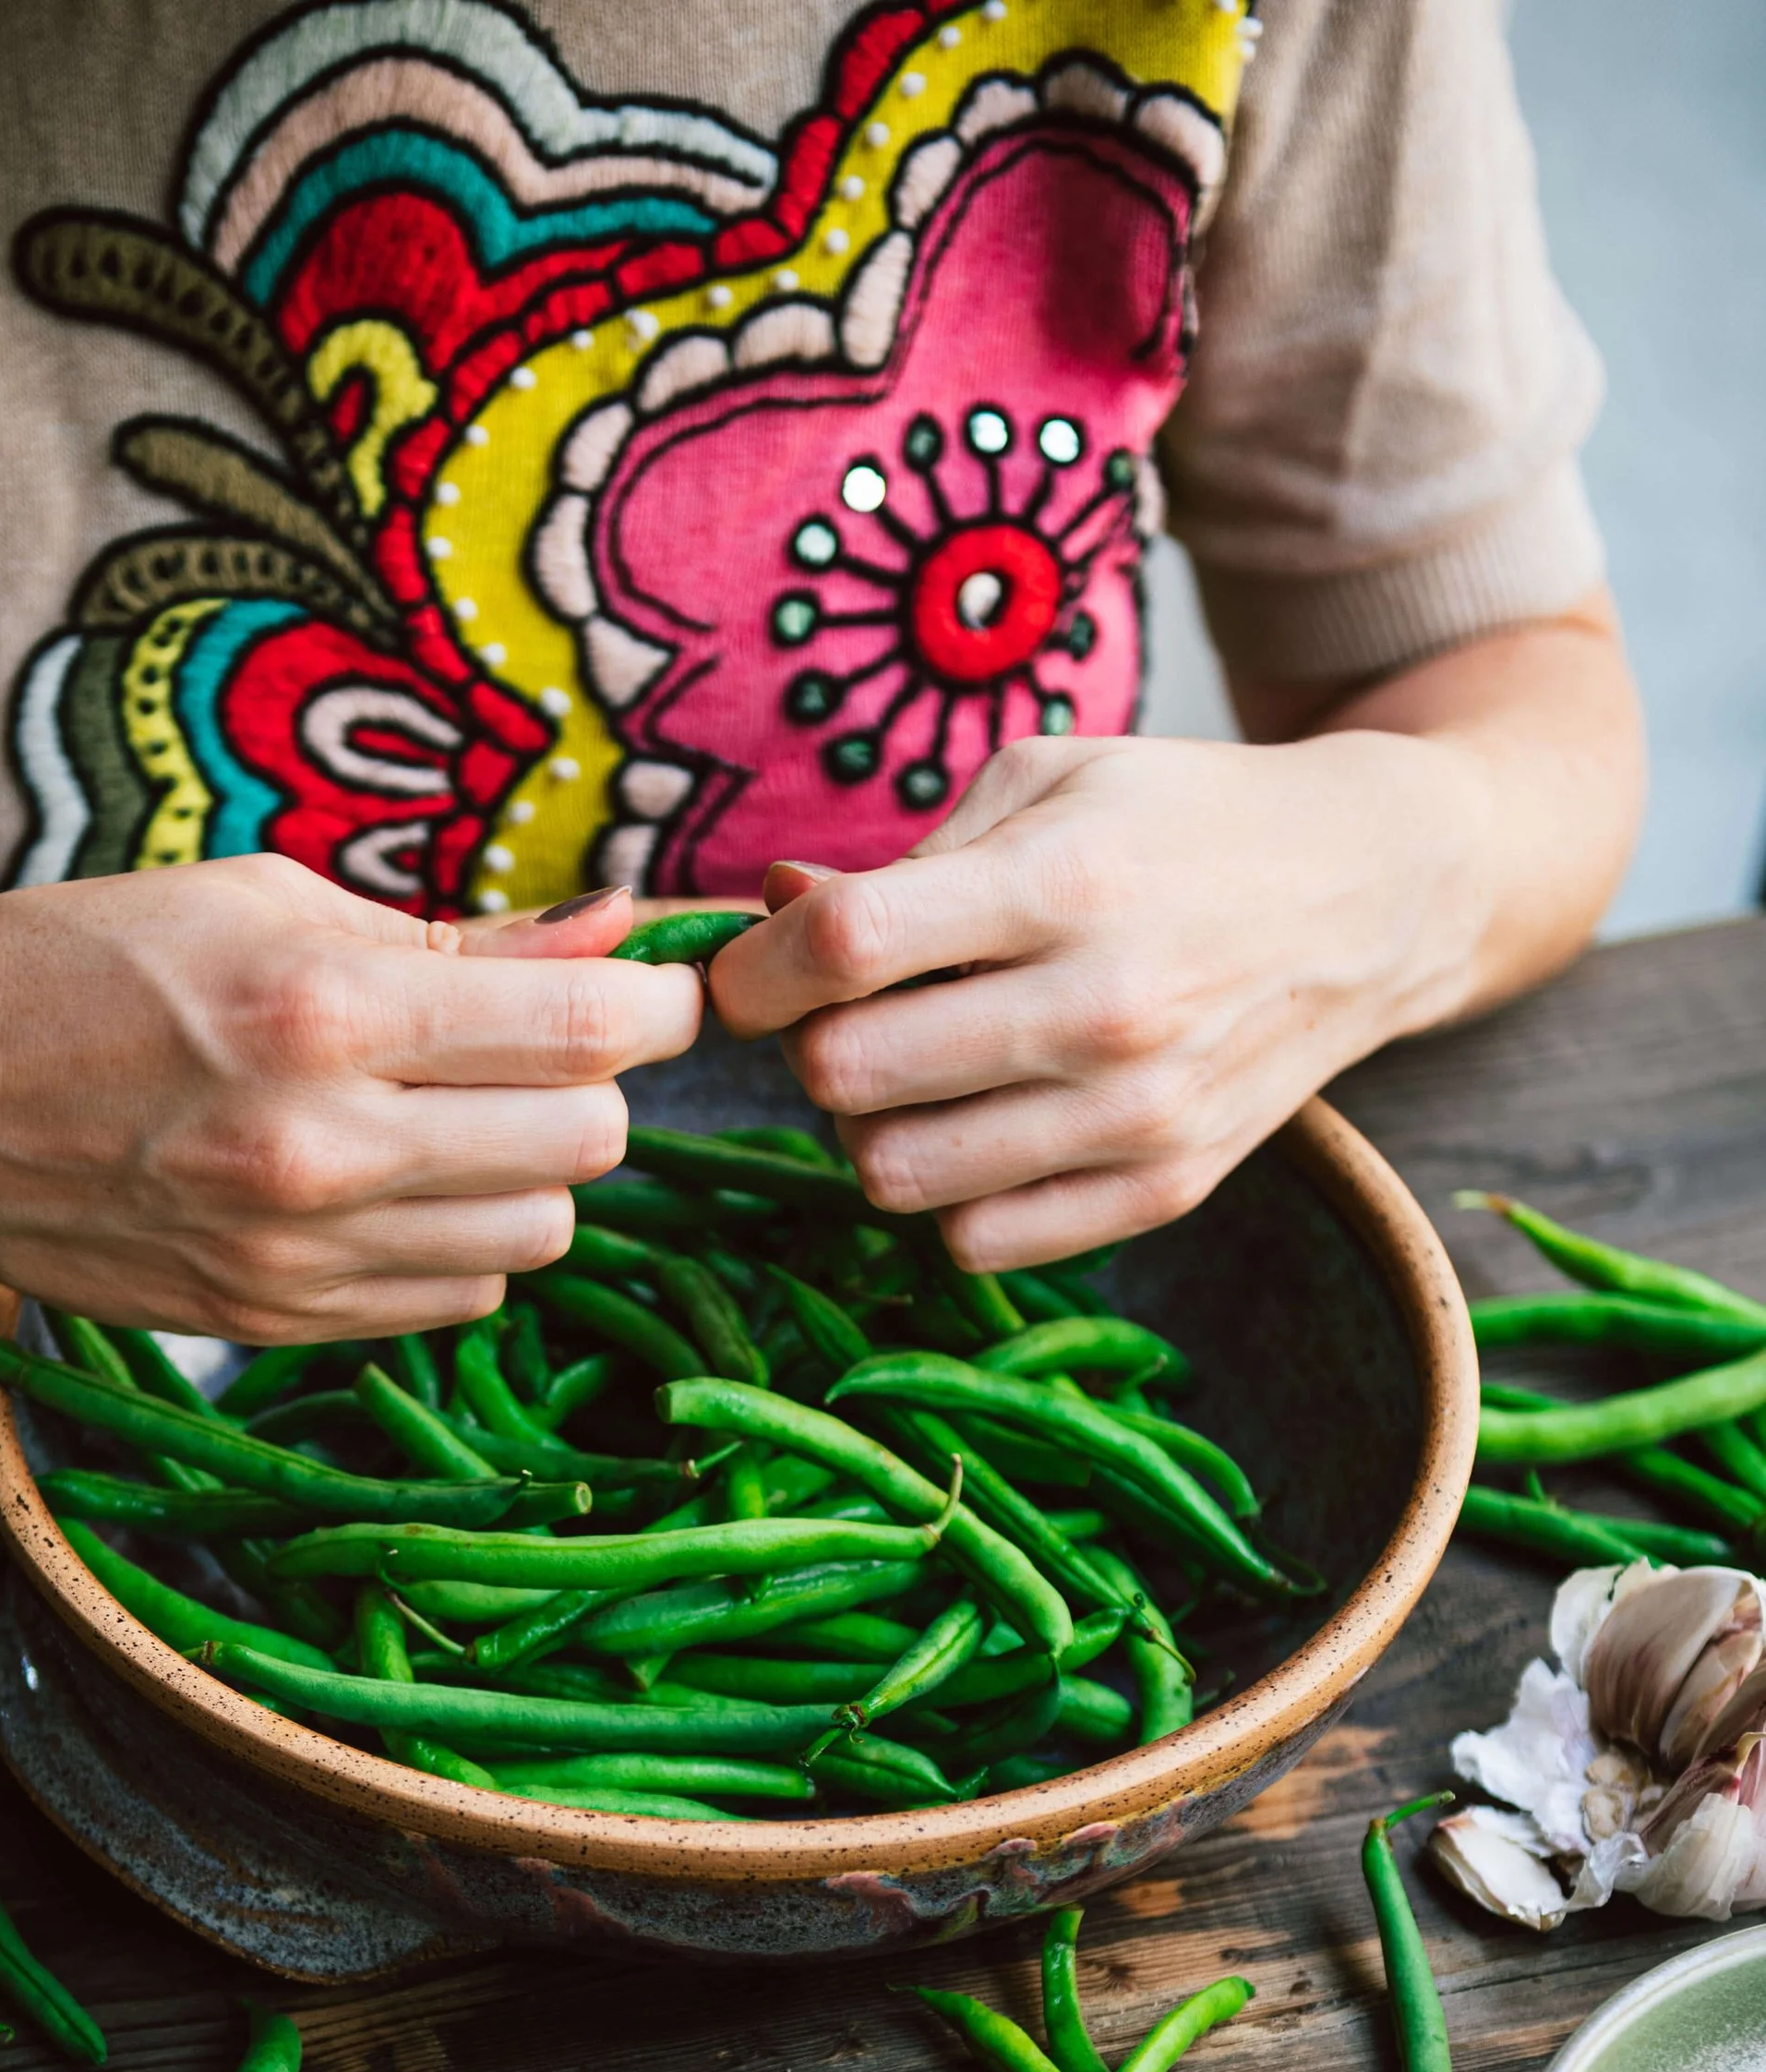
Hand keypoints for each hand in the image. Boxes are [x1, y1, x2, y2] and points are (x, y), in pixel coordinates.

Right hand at [0, 861, 698, 1331]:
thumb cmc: (74, 964)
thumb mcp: (261, 897)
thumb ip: (453, 935)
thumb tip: (610, 935)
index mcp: (328, 1010)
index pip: (592, 1031)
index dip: (657, 1007)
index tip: (649, 992)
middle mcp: (327, 1150)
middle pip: (589, 1144)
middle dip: (593, 1085)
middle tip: (535, 1044)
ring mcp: (299, 1256)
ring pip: (538, 1237)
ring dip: (530, 1173)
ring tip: (454, 1117)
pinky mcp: (273, 1322)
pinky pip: (455, 1301)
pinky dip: (461, 1243)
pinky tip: (397, 1186)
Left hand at [708, 730, 1490, 1268]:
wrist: (1375, 895)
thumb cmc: (1182, 824)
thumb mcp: (1048, 781)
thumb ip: (902, 858)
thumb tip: (771, 913)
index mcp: (1065, 883)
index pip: (844, 948)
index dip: (754, 968)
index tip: (746, 971)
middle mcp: (1102, 1009)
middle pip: (847, 1077)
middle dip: (807, 1045)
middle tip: (837, 1015)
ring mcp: (1137, 1115)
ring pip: (893, 1175)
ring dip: (868, 1126)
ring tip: (910, 1070)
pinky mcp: (1164, 1188)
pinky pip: (976, 1240)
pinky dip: (947, 1191)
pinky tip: (976, 1125)